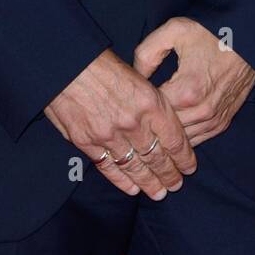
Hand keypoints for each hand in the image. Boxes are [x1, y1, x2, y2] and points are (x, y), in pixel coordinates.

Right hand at [44, 48, 196, 199]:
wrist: (65, 63)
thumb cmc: (101, 62)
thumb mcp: (137, 74)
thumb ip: (149, 102)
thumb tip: (161, 124)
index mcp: (150, 102)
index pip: (175, 139)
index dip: (184, 158)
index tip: (189, 167)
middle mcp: (133, 122)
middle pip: (157, 157)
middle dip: (169, 174)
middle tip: (176, 185)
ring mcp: (110, 135)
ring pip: (135, 167)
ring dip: (148, 182)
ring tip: (158, 192)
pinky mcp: (87, 142)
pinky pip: (109, 167)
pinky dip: (121, 180)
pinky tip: (131, 188)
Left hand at [133, 17, 254, 145]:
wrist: (247, 39)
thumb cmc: (210, 33)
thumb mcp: (174, 31)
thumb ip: (147, 52)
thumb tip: (136, 76)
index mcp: (187, 90)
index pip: (152, 110)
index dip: (139, 104)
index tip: (133, 96)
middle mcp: (202, 110)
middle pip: (165, 128)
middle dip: (151, 121)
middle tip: (138, 111)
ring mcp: (214, 119)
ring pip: (181, 139)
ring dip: (167, 131)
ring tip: (153, 120)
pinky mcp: (223, 121)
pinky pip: (198, 139)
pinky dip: (184, 136)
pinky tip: (172, 126)